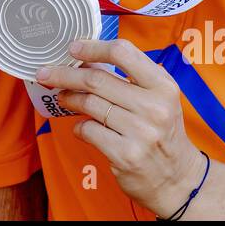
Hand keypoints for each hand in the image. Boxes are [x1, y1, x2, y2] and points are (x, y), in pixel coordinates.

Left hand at [36, 38, 205, 217]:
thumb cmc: (162, 131)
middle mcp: (154, 107)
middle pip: (97, 79)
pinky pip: (88, 130)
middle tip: (46, 73)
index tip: (73, 48)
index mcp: (163, 86)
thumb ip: (130, 78)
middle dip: (65, 74)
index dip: (93, 47)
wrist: (178, 178)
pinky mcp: (126, 155)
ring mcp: (141, 132)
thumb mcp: (158, 98)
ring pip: (89, 104)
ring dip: (69, 99)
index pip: (123, 52)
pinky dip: (79, 127)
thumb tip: (86, 60)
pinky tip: (81, 127)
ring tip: (63, 97)